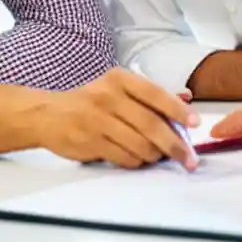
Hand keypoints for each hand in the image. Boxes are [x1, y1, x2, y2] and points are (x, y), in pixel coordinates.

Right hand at [35, 68, 199, 170]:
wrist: (47, 115)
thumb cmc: (90, 102)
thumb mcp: (117, 89)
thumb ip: (149, 96)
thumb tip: (186, 99)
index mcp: (119, 79)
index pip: (155, 94)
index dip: (177, 110)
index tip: (195, 124)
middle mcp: (108, 96)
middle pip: (151, 124)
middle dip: (175, 145)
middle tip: (189, 159)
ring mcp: (97, 120)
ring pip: (140, 145)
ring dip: (154, 155)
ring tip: (157, 156)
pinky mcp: (90, 142)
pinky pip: (125, 157)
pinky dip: (137, 162)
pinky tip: (137, 159)